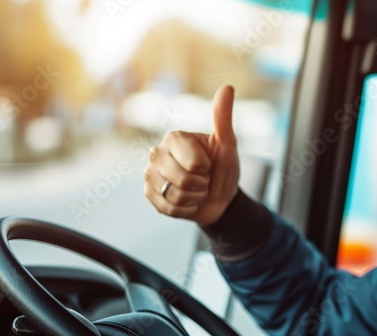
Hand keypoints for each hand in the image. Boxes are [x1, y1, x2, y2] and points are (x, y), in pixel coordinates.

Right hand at [144, 85, 239, 226]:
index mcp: (173, 137)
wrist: (219, 197)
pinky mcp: (149, 194)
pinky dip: (185, 209)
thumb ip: (223, 117)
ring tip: (196, 190)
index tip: (208, 164)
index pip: (192, 162)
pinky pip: (168, 208)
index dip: (206, 169)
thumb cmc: (223, 167)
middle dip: (201, 185)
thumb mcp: (227, 144)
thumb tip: (227, 87)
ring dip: (194, 198)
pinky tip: (188, 201)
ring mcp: (150, 174)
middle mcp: (156, 152)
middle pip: (182, 179)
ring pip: (175, 195)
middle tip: (203, 179)